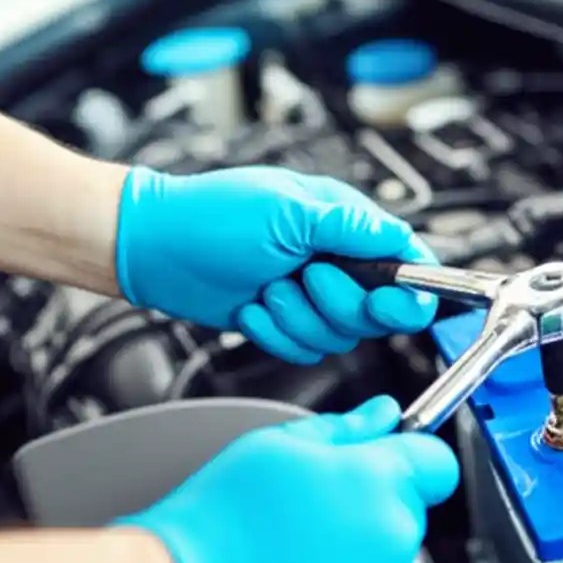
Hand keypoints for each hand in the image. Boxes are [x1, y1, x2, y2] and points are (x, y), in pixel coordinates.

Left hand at [114, 166, 438, 363]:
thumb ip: (351, 228)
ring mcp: (311, 295)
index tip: (391, 302)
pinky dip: (276, 334)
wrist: (152, 248)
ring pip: (339, 337)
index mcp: (345, 224)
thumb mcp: (287, 211)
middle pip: (376, 312)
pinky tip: (254, 308)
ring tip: (268, 289)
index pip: (403, 261)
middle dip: (337, 304)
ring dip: (298, 319)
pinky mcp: (287, 322)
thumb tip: (400, 239)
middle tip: (305, 278)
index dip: (409, 290)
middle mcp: (335, 261)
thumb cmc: (210, 216)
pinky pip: (305, 351)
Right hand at [114, 396, 458, 562]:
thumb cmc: (219, 526)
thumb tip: (383, 414)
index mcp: (378, 481)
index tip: (385, 468)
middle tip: (307, 521)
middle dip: (367, 512)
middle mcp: (394, 537)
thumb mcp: (273, 447)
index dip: (411, 461)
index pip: (437, 463)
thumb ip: (344, 428)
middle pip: (404, 515)